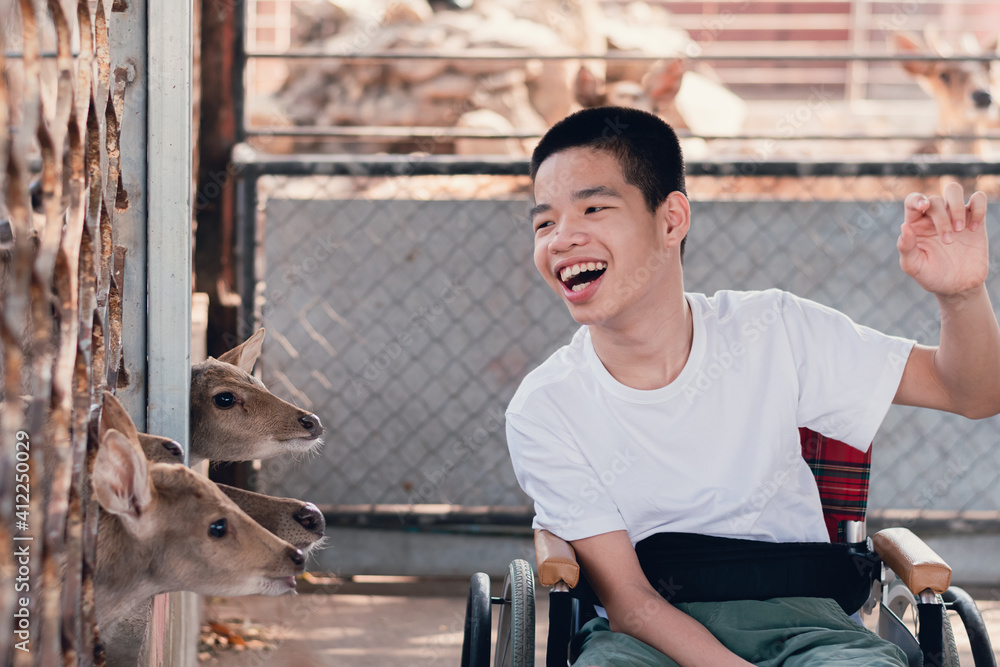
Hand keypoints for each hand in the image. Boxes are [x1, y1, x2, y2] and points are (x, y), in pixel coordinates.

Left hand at [898, 182, 988, 296]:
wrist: (957, 286)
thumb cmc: (931, 275)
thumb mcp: (914, 266)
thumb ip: (906, 247)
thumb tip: (904, 226)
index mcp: (915, 224)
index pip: (912, 201)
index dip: (916, 199)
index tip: (924, 207)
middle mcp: (933, 217)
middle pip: (935, 199)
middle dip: (942, 219)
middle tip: (948, 241)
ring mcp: (954, 215)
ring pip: (953, 190)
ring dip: (956, 207)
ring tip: (960, 229)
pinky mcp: (974, 219)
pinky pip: (978, 199)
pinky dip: (978, 208)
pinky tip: (974, 228)